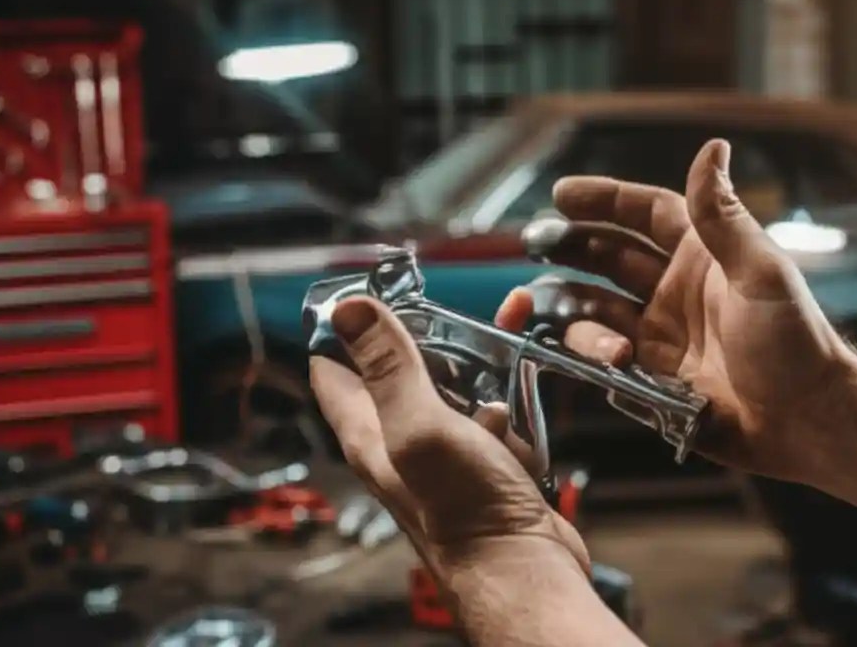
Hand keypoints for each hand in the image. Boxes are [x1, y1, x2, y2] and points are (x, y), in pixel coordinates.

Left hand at [309, 296, 588, 584]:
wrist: (525, 569)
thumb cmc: (467, 512)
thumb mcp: (421, 427)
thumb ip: (389, 368)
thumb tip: (350, 310)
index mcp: (368, 433)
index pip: (332, 368)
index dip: (344, 325)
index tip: (370, 286)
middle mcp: (399, 441)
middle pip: (396, 368)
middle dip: (422, 332)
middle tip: (447, 305)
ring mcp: (443, 452)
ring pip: (450, 387)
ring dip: (473, 360)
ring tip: (500, 331)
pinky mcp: (485, 461)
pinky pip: (491, 413)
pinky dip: (507, 394)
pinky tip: (522, 388)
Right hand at [497, 140, 855, 483]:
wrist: (808, 422)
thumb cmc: (796, 343)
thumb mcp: (761, 272)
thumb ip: (724, 215)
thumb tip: (712, 146)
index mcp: (704, 256)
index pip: (646, 214)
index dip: (605, 199)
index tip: (561, 194)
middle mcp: (677, 290)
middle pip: (610, 256)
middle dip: (571, 246)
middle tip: (534, 243)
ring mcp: (662, 334)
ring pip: (595, 307)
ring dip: (570, 304)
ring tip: (547, 308)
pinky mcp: (651, 376)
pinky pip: (602, 355)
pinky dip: (589, 351)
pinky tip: (608, 358)